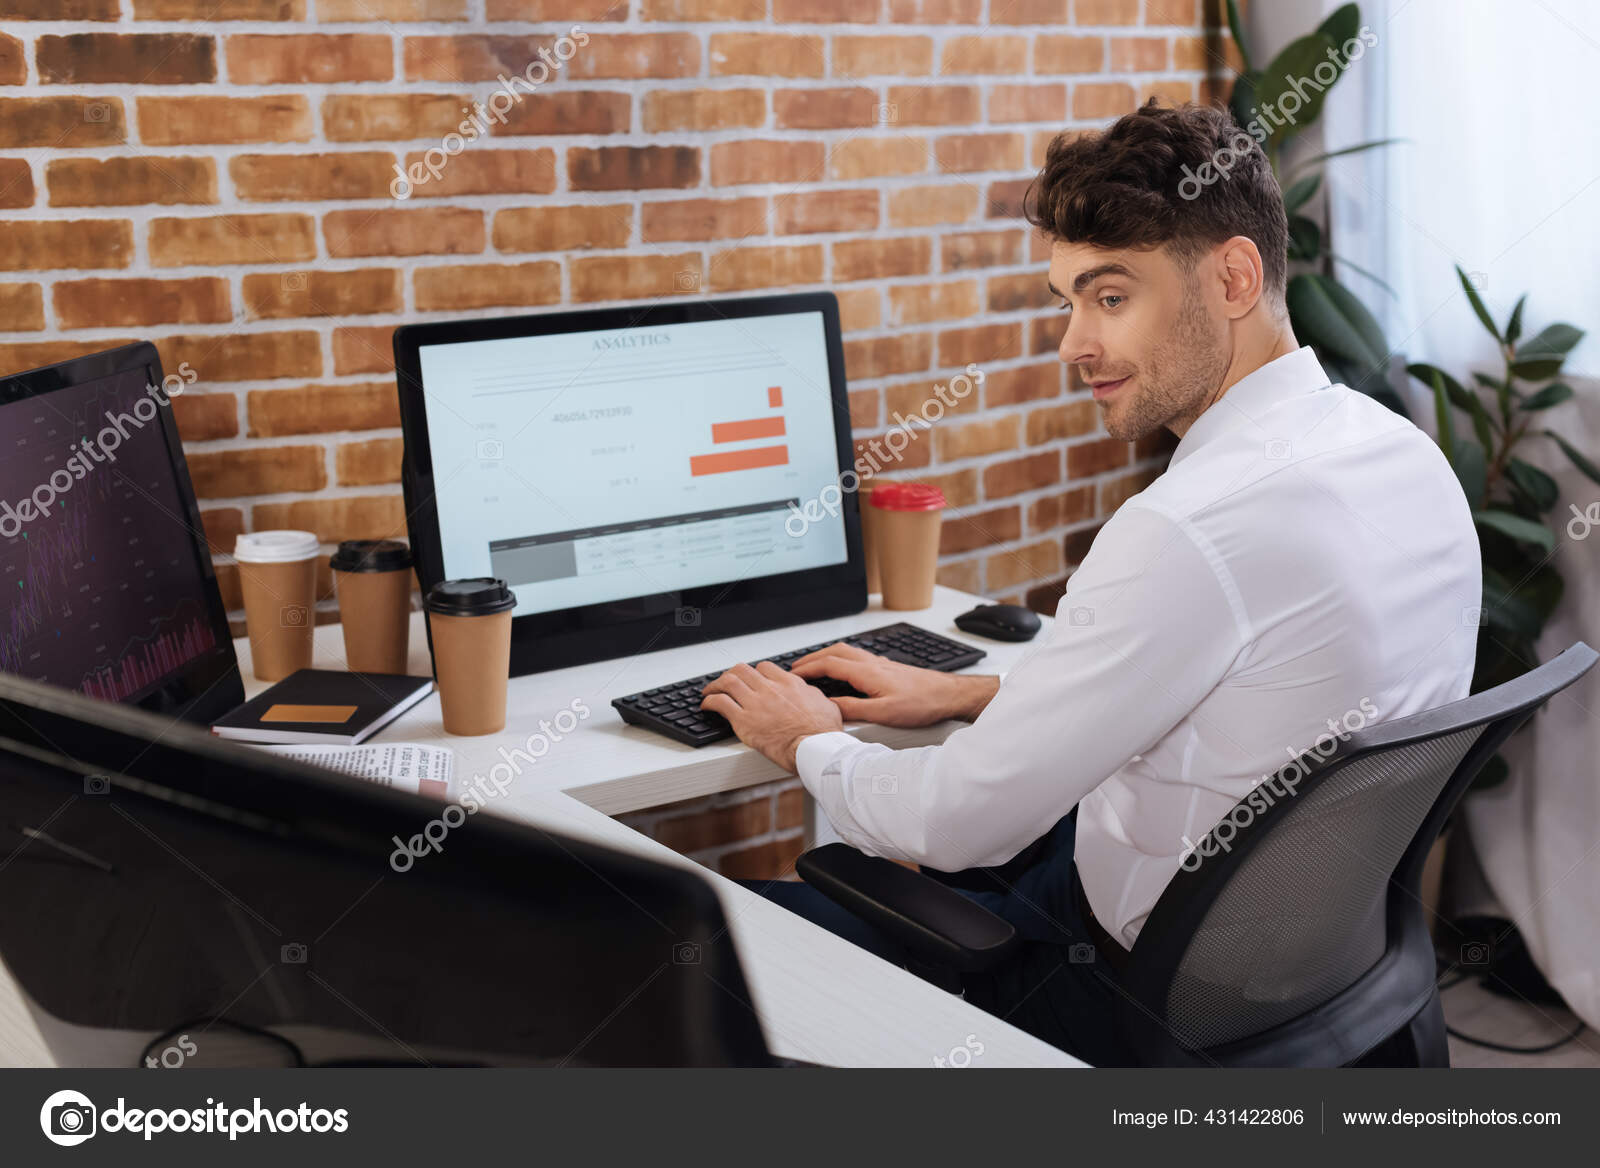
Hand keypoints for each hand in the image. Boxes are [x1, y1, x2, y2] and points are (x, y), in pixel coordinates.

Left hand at [700, 661, 843, 772]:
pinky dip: (709, 701)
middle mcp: (770, 689)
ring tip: (710, 691)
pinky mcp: (743, 720)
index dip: (754, 673)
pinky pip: (720, 703)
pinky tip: (706, 705)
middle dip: (731, 674)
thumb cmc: (822, 732)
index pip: (764, 668)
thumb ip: (812, 695)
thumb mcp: (825, 704)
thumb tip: (810, 694)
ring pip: (727, 682)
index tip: (750, 679)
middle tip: (726, 682)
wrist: (814, 748)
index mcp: (789, 683)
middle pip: (742, 670)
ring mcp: (755, 703)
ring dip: (715, 684)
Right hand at [788, 642, 997, 727]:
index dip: (808, 668)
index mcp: (867, 672)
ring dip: (826, 656)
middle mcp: (872, 662)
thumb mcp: (884, 713)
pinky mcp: (888, 667)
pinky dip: (841, 659)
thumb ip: (855, 709)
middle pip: (834, 652)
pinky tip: (844, 668)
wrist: (948, 695)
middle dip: (812, 657)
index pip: (829, 665)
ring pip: (846, 652)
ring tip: (814, 665)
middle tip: (796, 666)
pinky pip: (857, 656)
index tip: (793, 674)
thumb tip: (831, 708)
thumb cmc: (922, 703)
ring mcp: (880, 662)